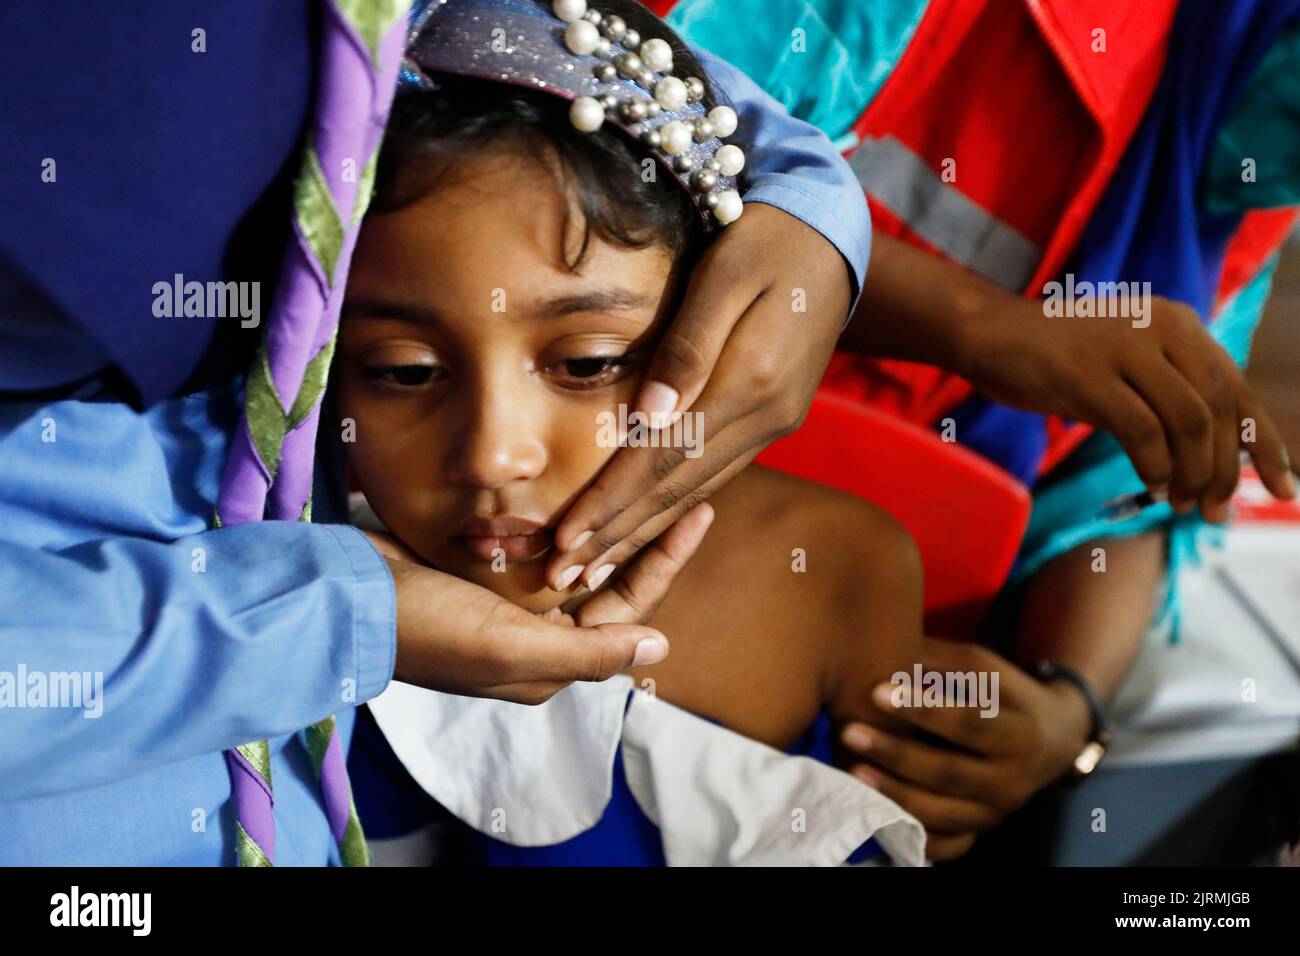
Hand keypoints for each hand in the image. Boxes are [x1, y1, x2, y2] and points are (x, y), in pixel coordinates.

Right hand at [368, 503, 712, 704]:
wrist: (342, 599)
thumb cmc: (427, 629)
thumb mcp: (512, 648)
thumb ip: (589, 652)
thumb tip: (660, 650)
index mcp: (549, 665)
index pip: (629, 612)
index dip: (665, 562)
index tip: (699, 510)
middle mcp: (535, 640)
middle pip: (610, 584)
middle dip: (646, 538)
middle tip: (682, 484)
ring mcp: (508, 607)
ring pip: (579, 562)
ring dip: (611, 526)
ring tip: (644, 481)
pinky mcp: (481, 576)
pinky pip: (544, 547)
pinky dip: (568, 522)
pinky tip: (587, 489)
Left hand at [545, 203, 850, 589]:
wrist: (831, 238)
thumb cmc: (764, 239)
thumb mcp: (724, 275)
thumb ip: (688, 346)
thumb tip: (649, 417)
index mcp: (749, 382)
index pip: (664, 458)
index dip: (613, 502)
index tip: (566, 538)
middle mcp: (765, 417)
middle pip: (678, 490)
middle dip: (619, 537)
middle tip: (566, 578)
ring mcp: (773, 424)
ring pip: (698, 492)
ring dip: (645, 535)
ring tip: (596, 570)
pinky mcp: (773, 420)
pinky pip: (716, 474)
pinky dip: (676, 509)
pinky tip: (648, 530)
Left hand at [838, 638, 1091, 860]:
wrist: (1052, 741)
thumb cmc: (1004, 694)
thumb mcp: (983, 668)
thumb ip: (939, 662)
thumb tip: (887, 650)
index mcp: (1021, 734)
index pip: (970, 724)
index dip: (924, 710)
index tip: (878, 691)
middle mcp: (1013, 782)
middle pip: (950, 773)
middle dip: (897, 755)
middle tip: (850, 732)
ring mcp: (996, 814)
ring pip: (941, 814)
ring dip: (894, 795)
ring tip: (852, 771)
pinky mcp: (978, 833)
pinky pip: (943, 845)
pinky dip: (908, 831)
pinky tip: (873, 811)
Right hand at [966, 294, 1295, 522]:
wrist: (989, 333)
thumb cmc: (1055, 356)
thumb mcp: (1125, 363)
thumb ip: (1168, 391)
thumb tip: (1214, 455)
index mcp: (1180, 324)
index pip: (1238, 390)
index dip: (1265, 444)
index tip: (1285, 489)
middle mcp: (1163, 328)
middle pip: (1219, 411)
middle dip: (1226, 472)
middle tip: (1213, 512)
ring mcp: (1126, 348)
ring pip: (1189, 423)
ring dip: (1193, 474)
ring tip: (1180, 502)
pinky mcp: (1090, 374)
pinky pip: (1142, 430)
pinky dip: (1153, 466)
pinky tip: (1150, 485)